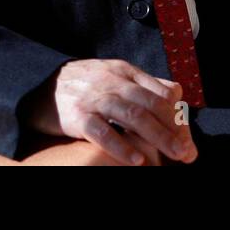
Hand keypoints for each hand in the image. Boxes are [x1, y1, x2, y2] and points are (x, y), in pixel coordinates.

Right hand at [24, 59, 198, 164]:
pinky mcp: (77, 116)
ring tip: (172, 155)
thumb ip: (144, 83)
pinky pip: (103, 132)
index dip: (176, 114)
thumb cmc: (84, 85)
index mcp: (124, 71)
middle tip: (186, 151)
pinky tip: (136, 159)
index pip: (158, 92)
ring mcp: (94, 98)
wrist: (41, 89)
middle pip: (149, 105)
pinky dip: (121, 146)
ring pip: (131, 115)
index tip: (188, 135)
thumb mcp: (114, 75)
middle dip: (171, 129)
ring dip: (155, 137)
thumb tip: (177, 92)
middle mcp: (111, 81)